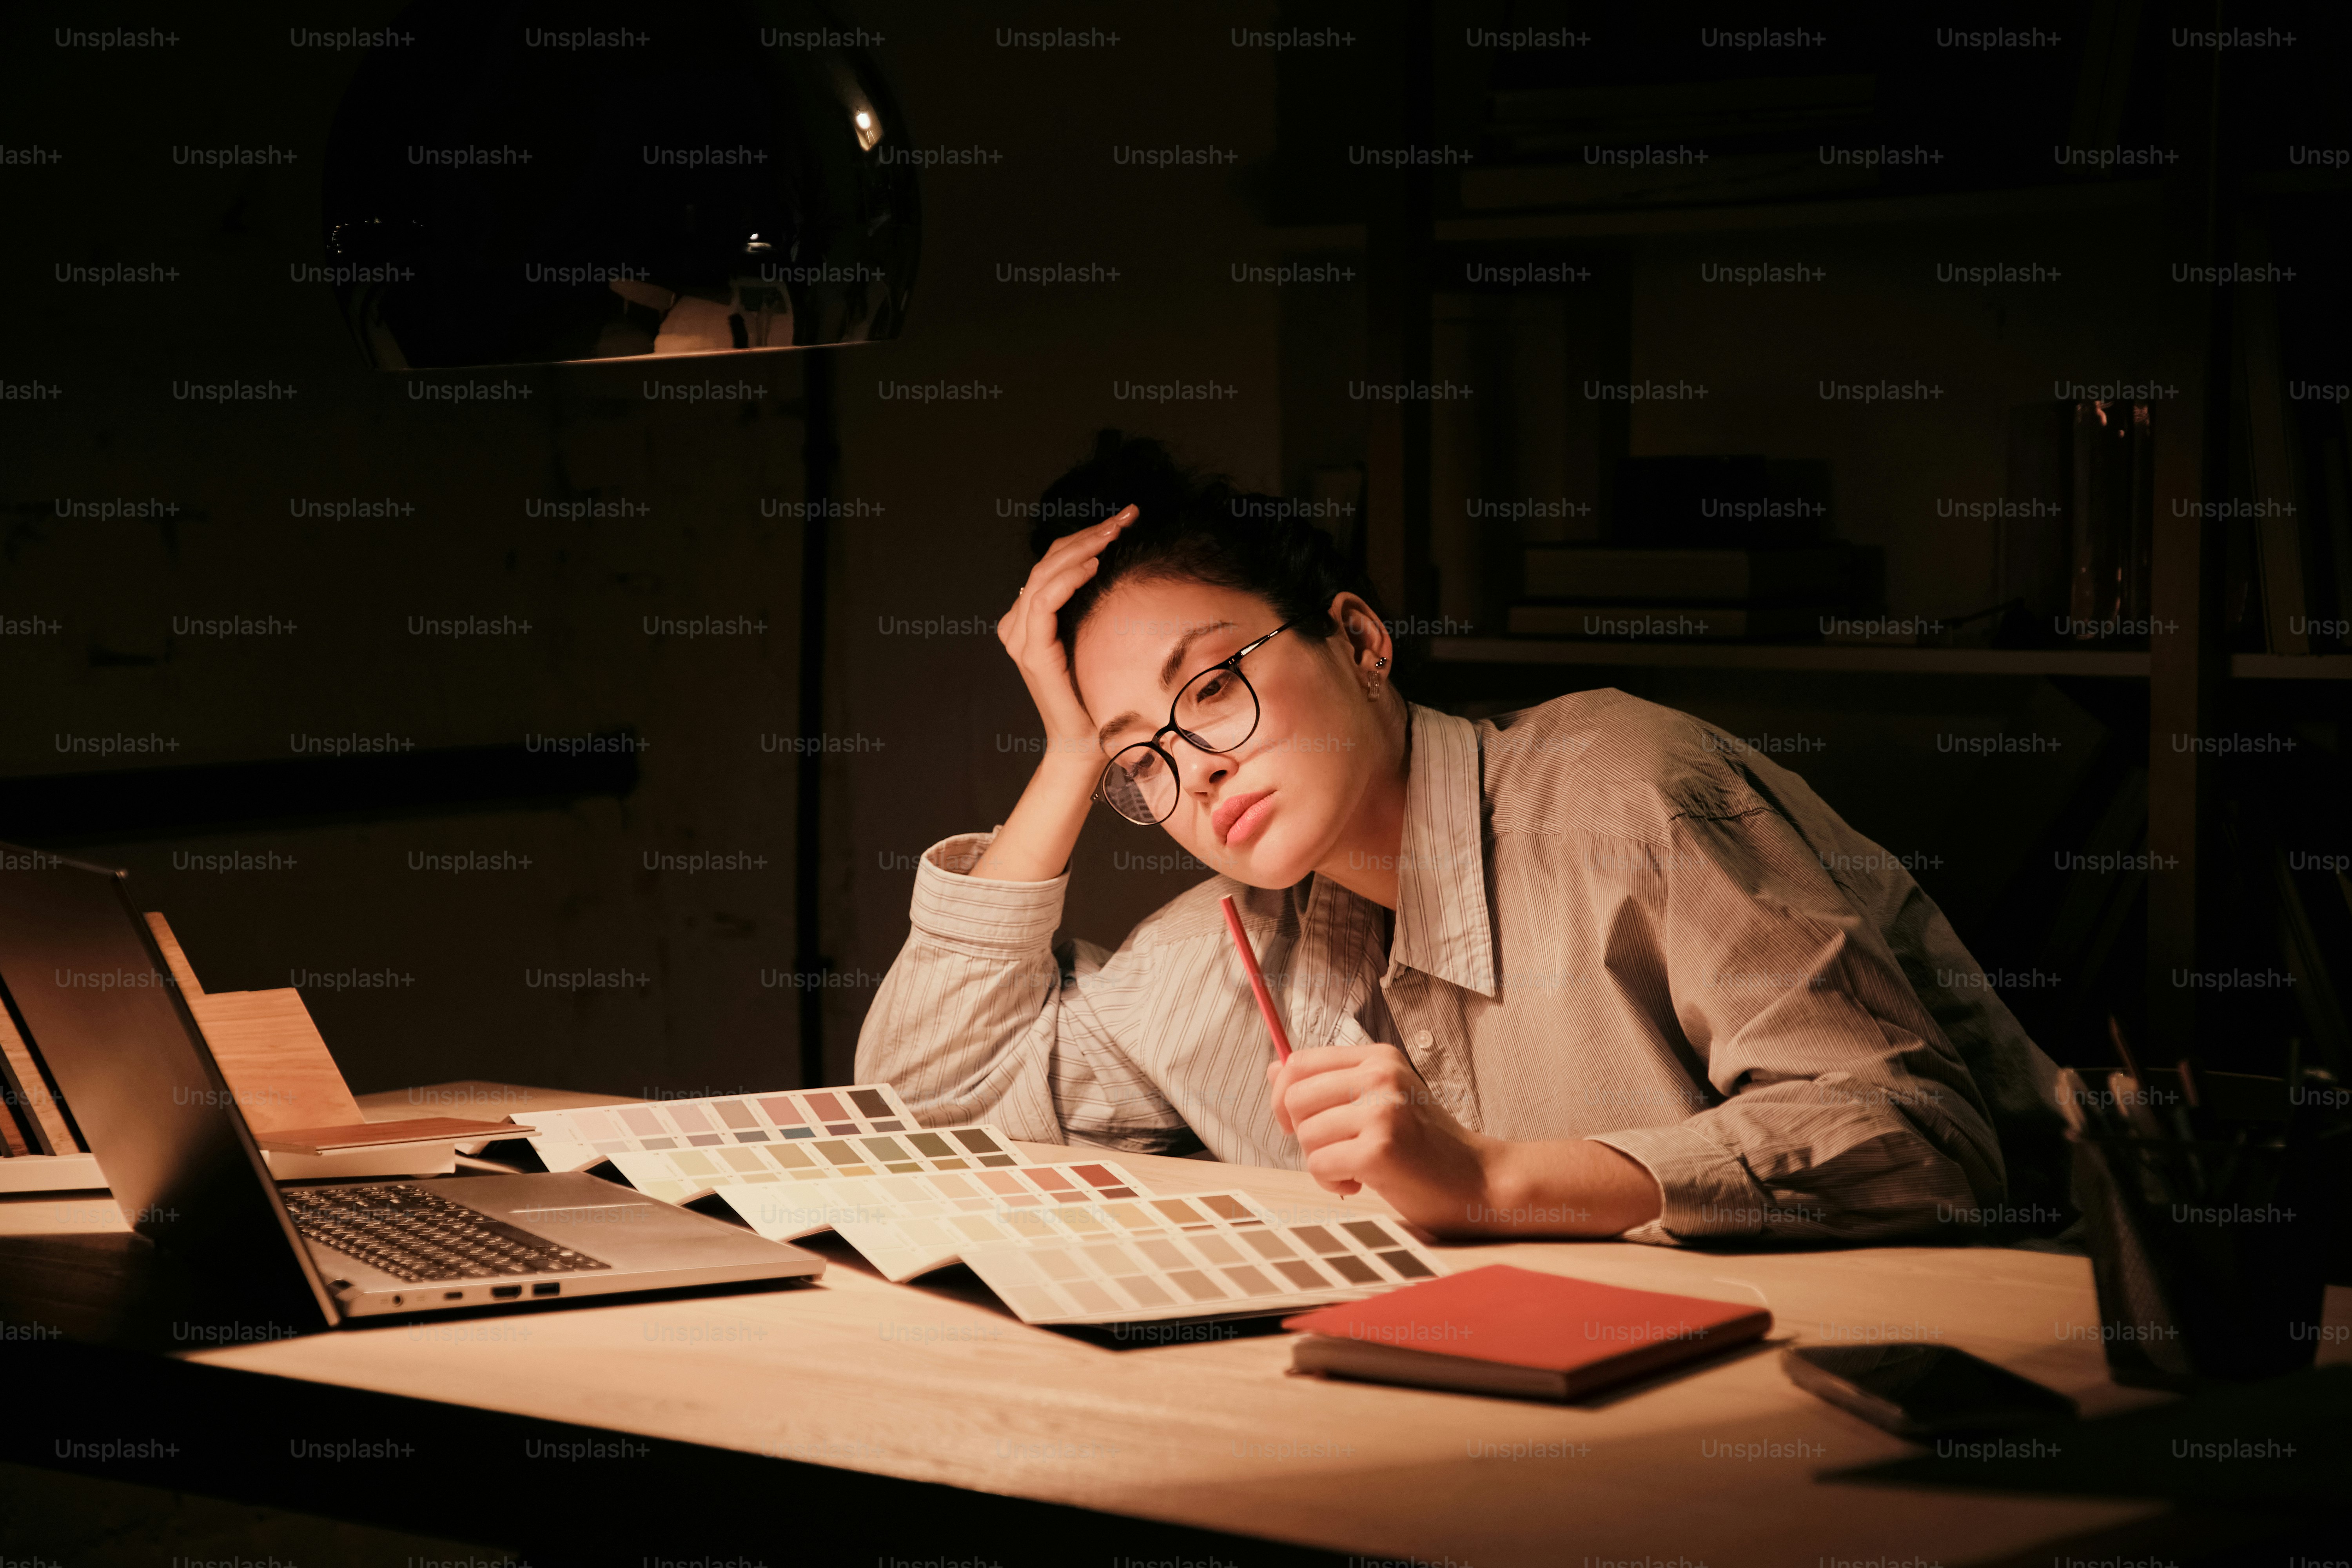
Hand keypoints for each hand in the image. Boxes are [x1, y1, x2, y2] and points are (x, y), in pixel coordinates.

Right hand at [995, 504, 1137, 761]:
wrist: (1085, 743)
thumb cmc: (1095, 695)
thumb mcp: (1094, 641)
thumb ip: (1089, 610)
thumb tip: (1117, 573)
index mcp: (1029, 620)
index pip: (1053, 564)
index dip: (1085, 536)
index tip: (1123, 519)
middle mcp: (1019, 626)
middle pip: (1048, 563)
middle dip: (1088, 534)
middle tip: (1125, 516)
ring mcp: (1022, 640)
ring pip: (1045, 576)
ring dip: (1081, 549)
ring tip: (1113, 533)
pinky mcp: (1034, 654)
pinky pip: (1044, 604)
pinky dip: (1067, 580)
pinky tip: (1093, 565)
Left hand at [1266, 1043, 1497, 1230]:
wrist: (1478, 1181)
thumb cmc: (1425, 1145)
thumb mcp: (1379, 1101)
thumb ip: (1329, 1083)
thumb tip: (1273, 1070)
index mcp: (1378, 1058)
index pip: (1300, 1062)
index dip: (1284, 1095)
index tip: (1298, 1121)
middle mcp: (1380, 1076)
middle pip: (1295, 1097)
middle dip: (1302, 1132)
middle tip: (1332, 1149)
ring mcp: (1382, 1111)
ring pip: (1306, 1134)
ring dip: (1321, 1161)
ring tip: (1355, 1168)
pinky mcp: (1379, 1149)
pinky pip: (1319, 1165)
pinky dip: (1332, 1182)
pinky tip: (1359, 1183)